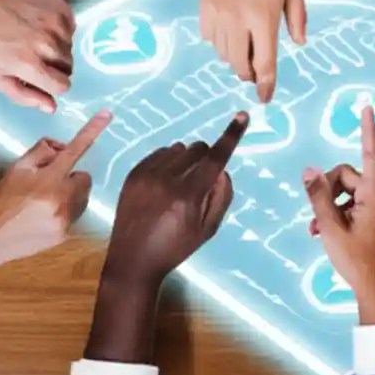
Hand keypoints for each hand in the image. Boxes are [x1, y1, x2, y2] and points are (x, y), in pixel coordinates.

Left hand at [0, 0, 75, 113]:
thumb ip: (24, 95)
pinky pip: (71, 29)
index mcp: (32, 66)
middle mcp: (49, 47)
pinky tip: (42, 24)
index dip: (54, 84)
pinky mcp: (63, 10)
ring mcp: (58, 26)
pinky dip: (60, 30)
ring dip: (58, 47)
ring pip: (70, 48)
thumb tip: (52, 107)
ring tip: (37, 38)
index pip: (63, 86)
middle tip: (36, 55)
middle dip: (55, 66)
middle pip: (68, 67)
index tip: (44, 76)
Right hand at [0, 110, 110, 286]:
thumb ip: (41, 153)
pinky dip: (64, 211)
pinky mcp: (66, 234)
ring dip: (69, 194)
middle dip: (69, 176)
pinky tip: (43, 216)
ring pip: (82, 197)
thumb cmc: (2, 200)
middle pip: (83, 178)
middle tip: (47, 182)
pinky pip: (75, 214)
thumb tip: (61, 146)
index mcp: (48, 180)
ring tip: (43, 201)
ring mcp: (66, 220)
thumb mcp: (16, 169)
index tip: (108, 114)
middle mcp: (62, 200)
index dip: (92, 131)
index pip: (74, 150)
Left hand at [102, 111, 250, 285]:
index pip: (215, 158)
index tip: (241, 116)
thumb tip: (223, 170)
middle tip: (201, 179)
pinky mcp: (133, 174)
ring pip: (178, 148)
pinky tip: (164, 182)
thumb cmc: (176, 247)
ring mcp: (147, 175)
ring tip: (179, 184)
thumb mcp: (207, 229)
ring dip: (186, 159)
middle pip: (197, 148)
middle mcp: (167, 180)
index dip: (231, 136)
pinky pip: (159, 153)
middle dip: (206, 157)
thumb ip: (221, 197)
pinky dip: (168, 161)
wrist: (133, 259)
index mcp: (188, 196)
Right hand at [201, 0, 307, 102]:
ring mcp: (218, 12)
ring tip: (246, 47)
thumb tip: (298, 43)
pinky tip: (230, 31)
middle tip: (258, 70)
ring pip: (223, 54)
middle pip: (240, 65)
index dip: (265, 86)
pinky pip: (209, 37)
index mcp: (264, 17)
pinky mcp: (205, 4)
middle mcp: (238, 19)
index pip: (264, 64)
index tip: (266, 98)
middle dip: (250, 74)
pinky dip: (220, 43)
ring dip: (236, 58)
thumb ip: (296, 17)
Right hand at [302, 106, 374, 325]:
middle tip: (314, 216)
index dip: (368, 129)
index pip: (372, 153)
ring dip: (329, 206)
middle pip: (347, 175)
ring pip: (347, 193)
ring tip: (316, 230)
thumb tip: (309, 170)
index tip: (369, 107)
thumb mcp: (330, 227)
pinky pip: (354, 206)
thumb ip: (318, 197)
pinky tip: (322, 233)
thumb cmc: (358, 260)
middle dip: (327, 190)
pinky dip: (338, 214)